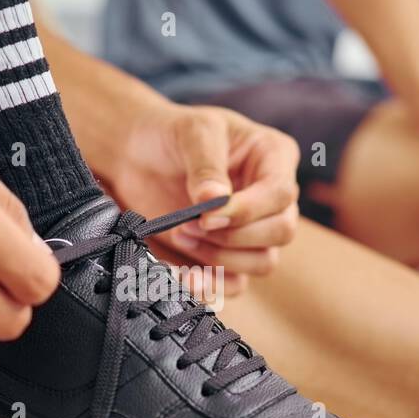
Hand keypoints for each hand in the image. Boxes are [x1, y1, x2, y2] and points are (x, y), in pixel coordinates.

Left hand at [102, 103, 300, 297]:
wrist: (137, 155)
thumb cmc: (171, 134)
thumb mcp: (191, 133)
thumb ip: (205, 166)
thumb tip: (215, 199)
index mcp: (273, 157)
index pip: (280, 194)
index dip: (247, 211)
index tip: (206, 215)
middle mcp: (271, 197)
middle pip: (281, 231)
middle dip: (233, 235)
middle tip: (189, 225)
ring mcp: (253, 230)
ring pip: (263, 262)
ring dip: (220, 257)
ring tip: (181, 235)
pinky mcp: (228, 256)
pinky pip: (235, 284)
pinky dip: (210, 285)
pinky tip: (182, 276)